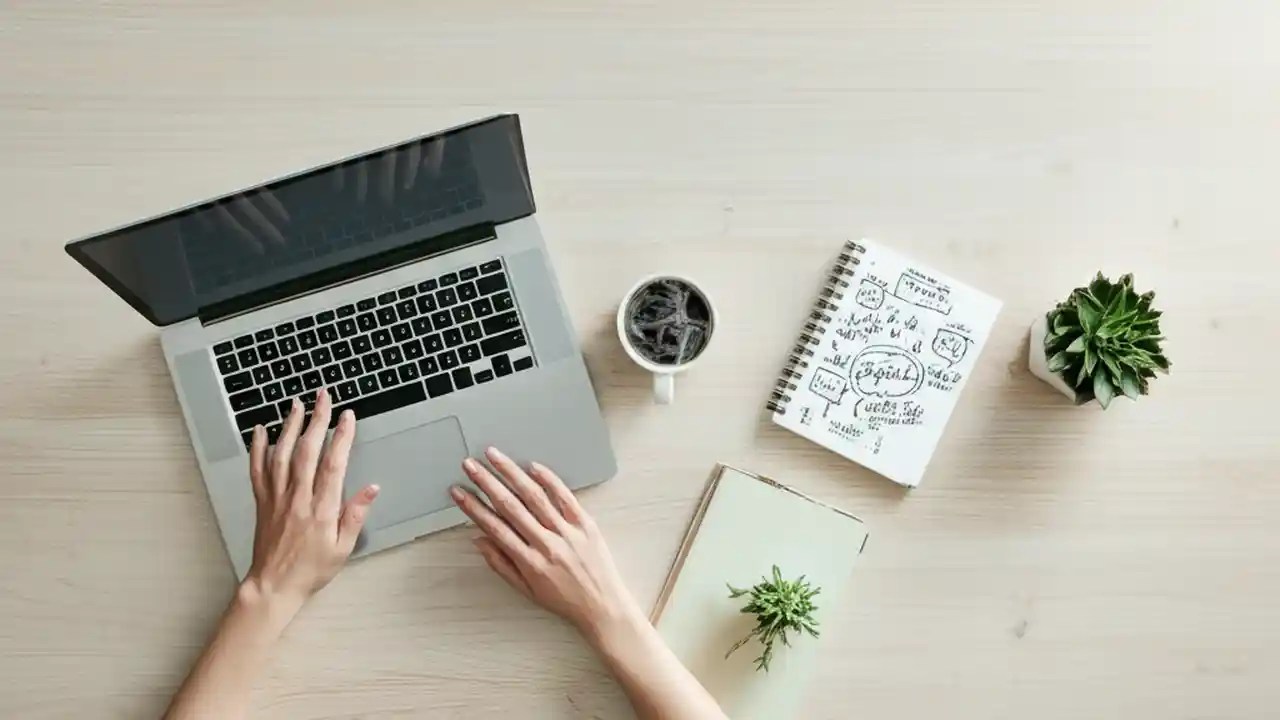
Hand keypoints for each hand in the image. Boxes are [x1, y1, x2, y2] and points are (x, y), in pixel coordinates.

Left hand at [243, 389, 379, 610]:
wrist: (273, 586)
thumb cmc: (310, 570)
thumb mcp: (343, 548)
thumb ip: (356, 515)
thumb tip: (372, 489)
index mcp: (321, 510)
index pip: (333, 465)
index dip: (341, 437)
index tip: (348, 417)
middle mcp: (297, 498)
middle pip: (306, 451)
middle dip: (316, 420)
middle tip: (323, 397)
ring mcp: (276, 498)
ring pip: (281, 454)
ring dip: (289, 426)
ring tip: (296, 404)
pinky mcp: (262, 501)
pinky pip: (258, 469)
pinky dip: (257, 448)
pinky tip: (260, 430)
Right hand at [450, 448, 642, 637]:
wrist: (603, 605)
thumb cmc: (564, 600)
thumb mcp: (526, 590)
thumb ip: (501, 564)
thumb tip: (479, 539)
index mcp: (529, 562)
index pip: (494, 527)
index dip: (473, 507)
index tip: (459, 492)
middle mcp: (547, 543)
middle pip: (510, 506)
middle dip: (486, 482)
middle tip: (470, 465)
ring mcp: (567, 531)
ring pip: (534, 496)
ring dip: (511, 473)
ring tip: (494, 457)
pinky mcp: (585, 523)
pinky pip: (564, 497)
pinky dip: (549, 479)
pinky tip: (533, 466)